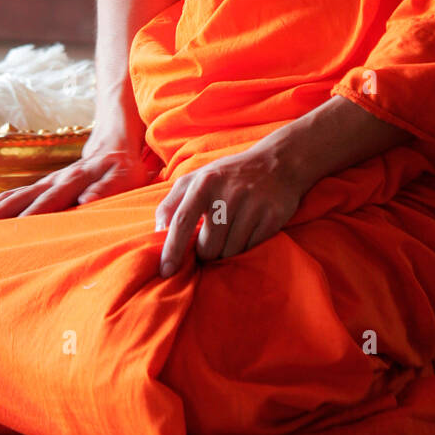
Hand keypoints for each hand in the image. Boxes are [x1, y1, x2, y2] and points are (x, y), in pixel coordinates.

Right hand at [0, 145, 155, 222]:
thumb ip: (107, 189)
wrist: (115, 143)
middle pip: (21, 199)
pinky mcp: (38, 187)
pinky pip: (10, 197)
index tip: (15, 233)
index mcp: (74, 180)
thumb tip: (86, 201)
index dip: (32, 216)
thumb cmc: (124, 169)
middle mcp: (54, 181)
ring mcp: (44, 183)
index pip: (49, 201)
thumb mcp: (125, 177)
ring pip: (11, 197)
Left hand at [154, 142, 303, 276]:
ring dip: (226, 253)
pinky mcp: (273, 215)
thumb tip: (157, 233)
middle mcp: (228, 193)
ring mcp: (252, 204)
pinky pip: (252, 248)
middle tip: (210, 244)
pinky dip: (246, 248)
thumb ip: (171, 203)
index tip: (166, 272)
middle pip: (207, 246)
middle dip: (205, 254)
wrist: (277, 162)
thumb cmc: (228, 175)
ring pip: (230, 252)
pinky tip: (248, 232)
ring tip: (230, 236)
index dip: (172, 250)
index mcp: (204, 183)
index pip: (182, 222)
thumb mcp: (196, 178)